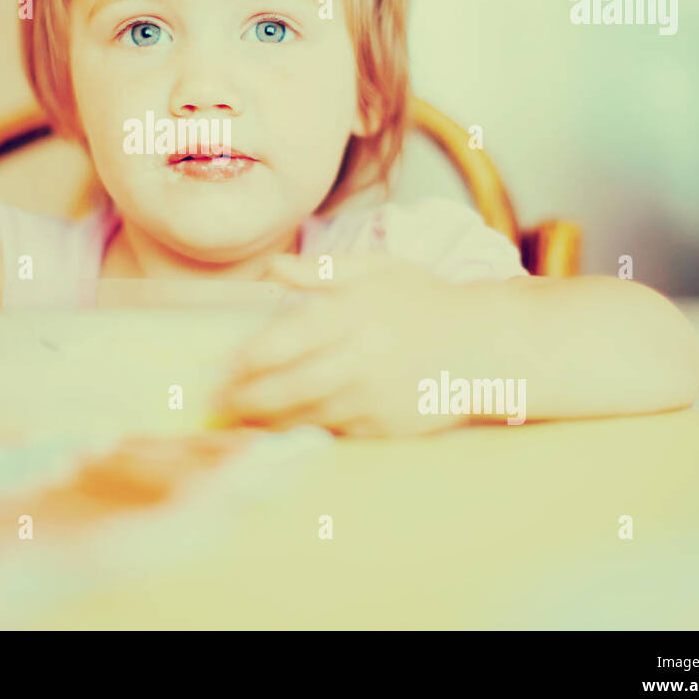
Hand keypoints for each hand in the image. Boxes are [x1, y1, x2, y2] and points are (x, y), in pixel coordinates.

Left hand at [212, 252, 467, 436]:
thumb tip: (271, 266)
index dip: (243, 360)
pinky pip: (334, 432)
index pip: (282, 344)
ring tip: (237, 416)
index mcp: (352, 315)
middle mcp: (359, 359)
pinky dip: (304, 431)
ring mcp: (373, 397)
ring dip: (266, 420)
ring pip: (305, 416)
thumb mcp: (376, 270)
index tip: (216, 366)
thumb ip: (321, 270)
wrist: (484, 345)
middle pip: (286, 388)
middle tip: (214, 402)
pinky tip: (281, 427)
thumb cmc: (423, 301)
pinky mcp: (385, 426)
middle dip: (244, 399)